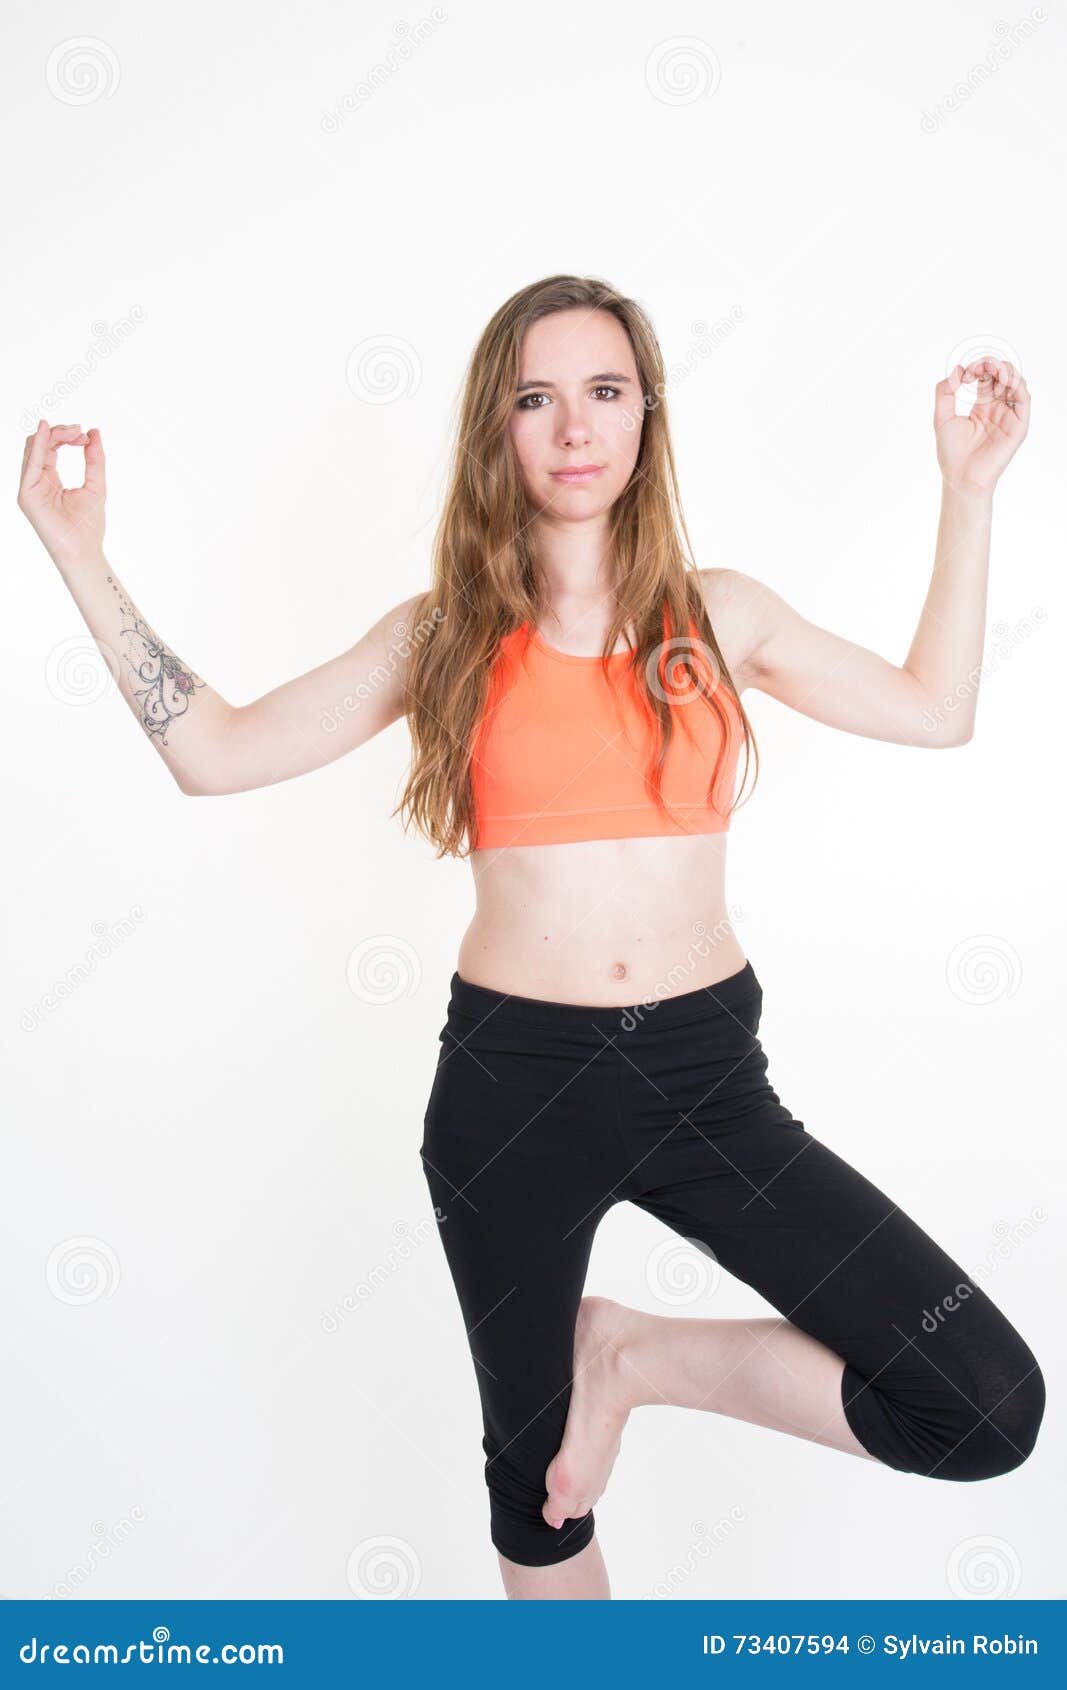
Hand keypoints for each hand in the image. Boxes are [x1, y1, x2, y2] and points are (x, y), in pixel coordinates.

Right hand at [17, 420, 106, 564]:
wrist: (84, 551)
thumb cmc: (88, 525)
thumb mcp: (96, 485)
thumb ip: (94, 459)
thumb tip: (93, 432)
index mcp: (49, 480)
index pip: (51, 448)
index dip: (66, 436)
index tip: (85, 435)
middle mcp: (36, 482)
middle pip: (40, 445)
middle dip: (60, 432)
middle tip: (80, 432)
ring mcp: (30, 488)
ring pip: (33, 449)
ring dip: (54, 435)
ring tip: (74, 432)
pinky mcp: (27, 495)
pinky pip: (30, 463)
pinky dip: (39, 444)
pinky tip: (48, 430)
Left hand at [934, 359, 1029, 496]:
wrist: (961, 477)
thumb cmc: (951, 453)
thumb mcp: (941, 417)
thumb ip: (944, 392)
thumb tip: (957, 369)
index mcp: (982, 406)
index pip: (987, 376)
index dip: (978, 367)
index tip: (965, 373)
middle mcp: (998, 408)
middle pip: (1003, 376)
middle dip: (992, 365)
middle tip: (977, 367)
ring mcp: (1009, 416)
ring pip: (1016, 384)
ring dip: (1005, 370)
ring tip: (990, 369)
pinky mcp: (1018, 427)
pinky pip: (1024, 400)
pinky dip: (1016, 385)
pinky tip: (1002, 380)